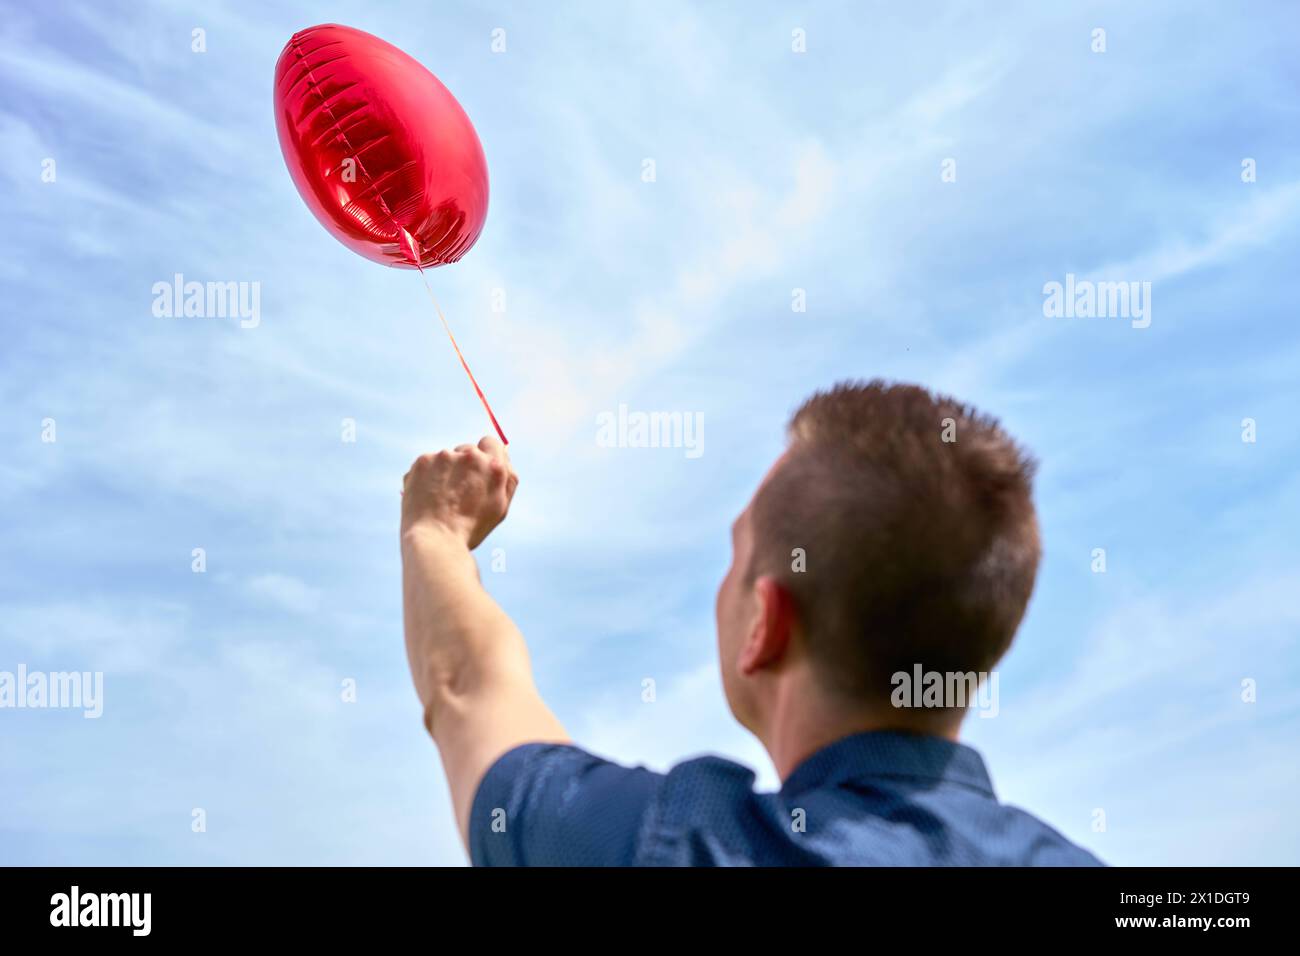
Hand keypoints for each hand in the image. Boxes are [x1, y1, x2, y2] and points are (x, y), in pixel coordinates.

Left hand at [401, 436, 518, 549]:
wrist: (435, 539)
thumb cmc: (470, 528)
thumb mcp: (500, 507)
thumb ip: (506, 478)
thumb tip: (502, 456)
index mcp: (494, 466)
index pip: (491, 443)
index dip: (485, 457)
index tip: (477, 471)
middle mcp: (470, 456)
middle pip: (467, 450)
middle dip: (464, 466)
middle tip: (458, 492)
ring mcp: (445, 456)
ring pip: (446, 459)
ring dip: (444, 472)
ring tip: (440, 499)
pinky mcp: (423, 461)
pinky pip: (427, 464)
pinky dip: (426, 477)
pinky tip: (427, 496)